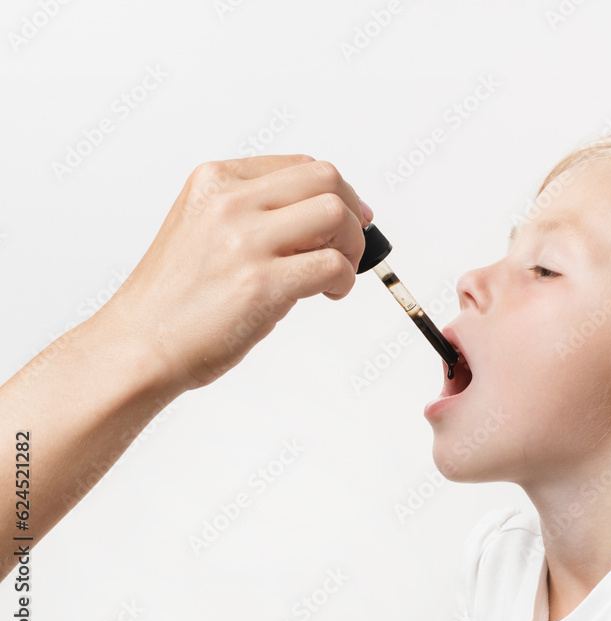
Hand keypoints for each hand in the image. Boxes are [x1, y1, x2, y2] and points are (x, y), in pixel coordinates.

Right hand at [97, 154, 372, 390]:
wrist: (138, 345)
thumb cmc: (173, 298)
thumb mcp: (203, 227)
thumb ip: (253, 212)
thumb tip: (326, 212)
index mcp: (214, 181)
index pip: (299, 165)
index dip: (336, 191)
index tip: (351, 214)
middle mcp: (229, 202)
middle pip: (326, 179)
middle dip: (352, 212)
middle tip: (349, 245)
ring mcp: (244, 241)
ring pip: (336, 214)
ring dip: (351, 245)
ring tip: (336, 271)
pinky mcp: (260, 283)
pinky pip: (332, 265)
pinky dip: (344, 280)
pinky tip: (329, 293)